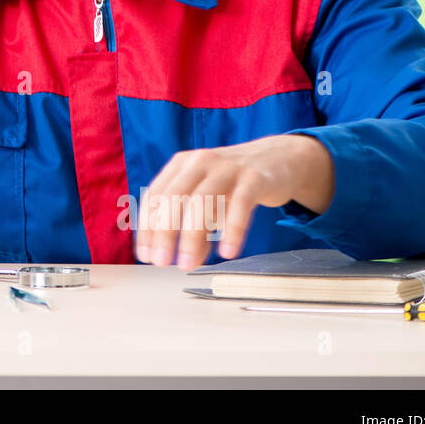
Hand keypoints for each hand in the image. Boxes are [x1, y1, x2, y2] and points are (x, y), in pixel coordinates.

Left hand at [135, 134, 334, 270]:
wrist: (277, 159)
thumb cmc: (234, 183)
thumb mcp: (210, 201)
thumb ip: (197, 229)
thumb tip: (186, 261)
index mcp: (181, 164)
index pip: (155, 195)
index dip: (147, 227)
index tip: (146, 255)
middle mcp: (200, 162)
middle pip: (173, 197)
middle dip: (164, 233)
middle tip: (161, 262)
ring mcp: (227, 168)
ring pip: (202, 201)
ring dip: (192, 237)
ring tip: (188, 264)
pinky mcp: (254, 177)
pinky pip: (240, 205)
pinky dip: (232, 230)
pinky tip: (227, 252)